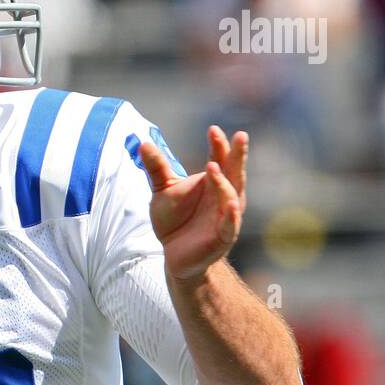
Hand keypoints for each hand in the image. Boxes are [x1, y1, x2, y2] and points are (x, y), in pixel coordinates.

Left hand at [138, 125, 247, 282]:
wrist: (175, 255)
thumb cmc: (174, 220)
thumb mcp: (163, 191)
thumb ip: (156, 168)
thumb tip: (143, 143)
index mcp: (213, 182)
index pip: (220, 159)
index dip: (218, 144)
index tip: (213, 129)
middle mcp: (224, 196)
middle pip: (234, 172)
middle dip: (237, 155)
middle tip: (240, 136)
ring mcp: (226, 216)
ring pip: (232, 196)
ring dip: (225, 182)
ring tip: (215, 167)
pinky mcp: (223, 237)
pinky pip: (230, 225)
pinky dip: (231, 215)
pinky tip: (231, 204)